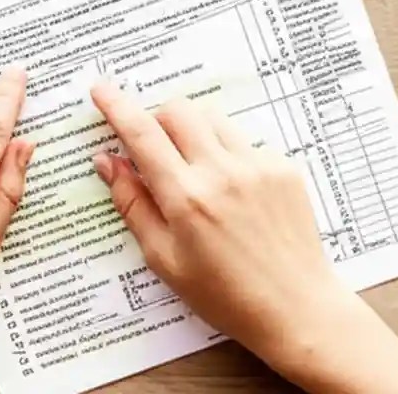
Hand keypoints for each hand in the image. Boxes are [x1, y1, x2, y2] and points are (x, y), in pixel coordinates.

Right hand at [89, 82, 342, 362]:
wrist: (296, 308)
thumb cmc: (225, 295)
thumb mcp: (164, 259)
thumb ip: (133, 205)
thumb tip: (107, 162)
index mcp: (186, 198)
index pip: (142, 135)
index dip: (117, 107)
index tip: (101, 89)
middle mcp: (222, 172)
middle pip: (178, 111)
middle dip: (157, 118)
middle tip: (153, 148)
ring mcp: (257, 166)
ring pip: (212, 118)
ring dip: (192, 131)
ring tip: (195, 171)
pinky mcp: (283, 168)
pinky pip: (244, 141)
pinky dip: (227, 154)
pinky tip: (234, 193)